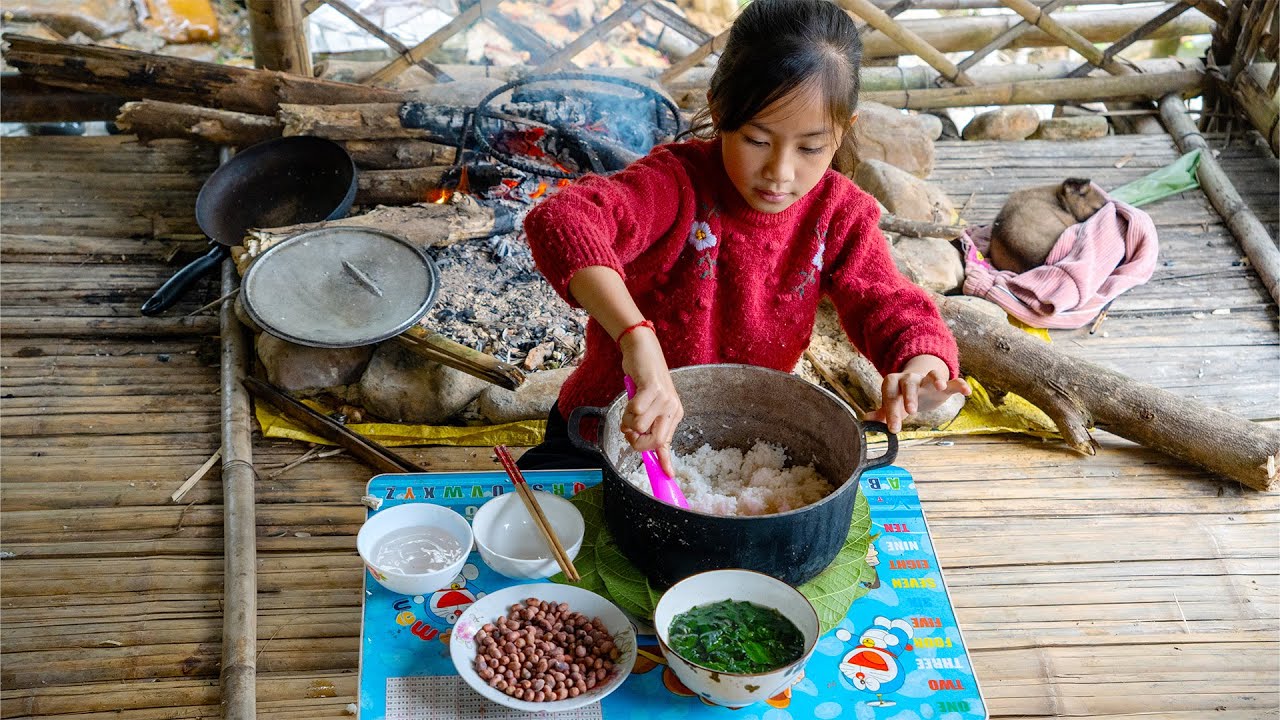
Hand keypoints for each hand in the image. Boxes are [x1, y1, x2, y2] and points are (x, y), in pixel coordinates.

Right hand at [618, 328, 682, 476]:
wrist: (643, 351)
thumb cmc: (644, 379)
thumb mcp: (649, 405)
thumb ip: (647, 425)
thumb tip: (640, 445)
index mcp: (674, 415)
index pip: (667, 443)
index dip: (666, 461)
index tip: (668, 476)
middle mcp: (673, 409)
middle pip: (654, 441)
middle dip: (636, 441)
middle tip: (628, 431)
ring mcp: (665, 399)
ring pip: (639, 426)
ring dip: (627, 419)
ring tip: (631, 405)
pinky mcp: (653, 388)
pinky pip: (635, 410)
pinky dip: (627, 407)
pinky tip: (632, 396)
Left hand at [866, 355, 970, 432]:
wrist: (921, 384)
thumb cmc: (903, 397)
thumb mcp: (893, 404)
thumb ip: (882, 413)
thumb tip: (866, 421)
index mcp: (894, 384)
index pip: (890, 395)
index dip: (891, 411)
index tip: (894, 429)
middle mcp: (911, 379)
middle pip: (908, 382)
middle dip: (909, 395)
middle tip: (910, 411)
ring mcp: (929, 380)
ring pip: (932, 375)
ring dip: (936, 379)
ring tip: (940, 387)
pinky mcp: (946, 384)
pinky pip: (954, 381)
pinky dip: (960, 384)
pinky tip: (967, 391)